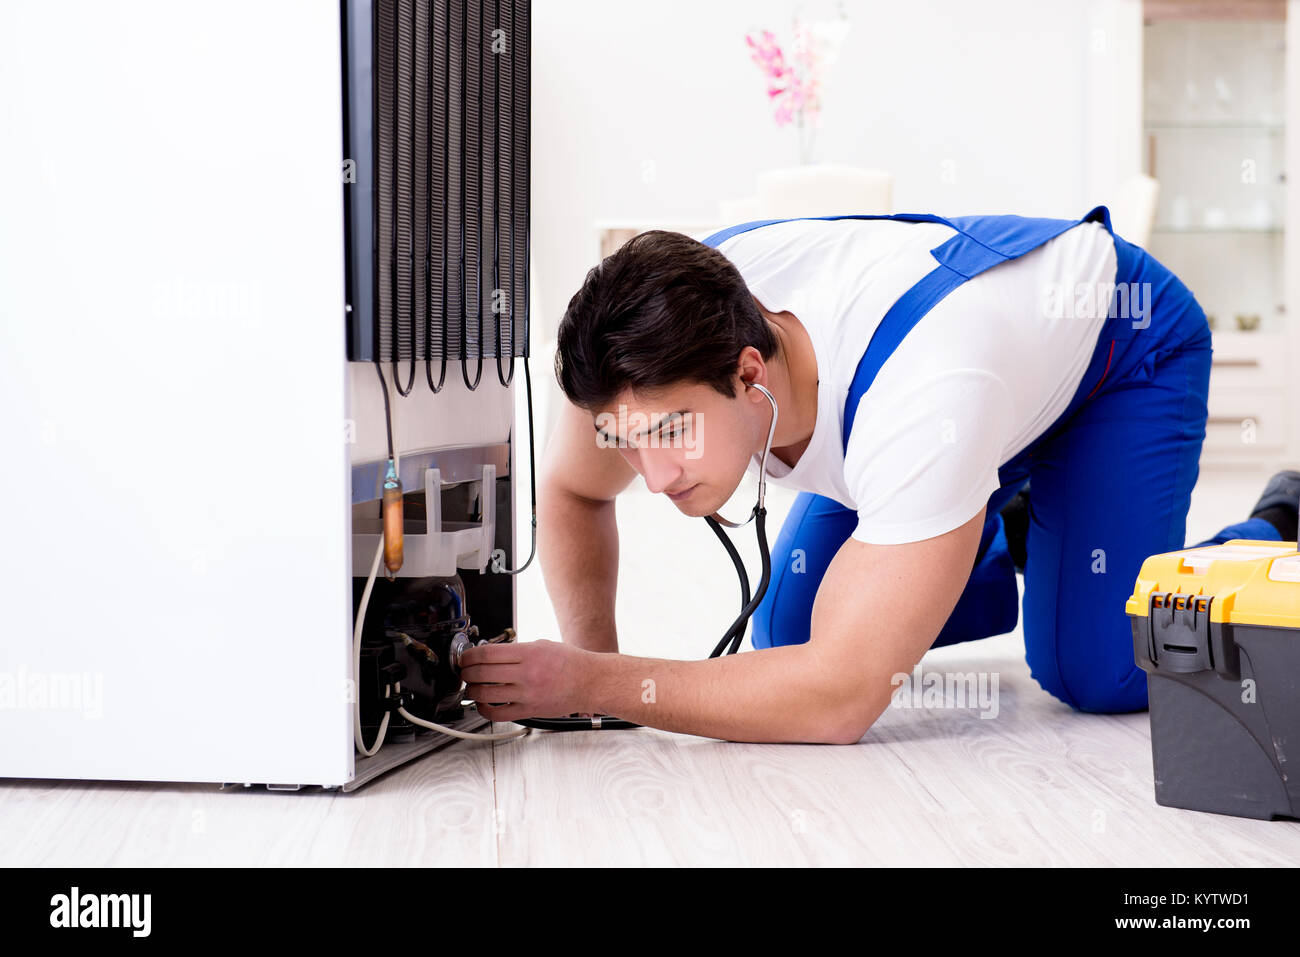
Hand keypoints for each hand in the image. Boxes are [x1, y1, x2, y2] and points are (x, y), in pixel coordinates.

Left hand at [458, 639, 593, 722]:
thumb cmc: (570, 663)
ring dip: (472, 690)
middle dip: (466, 672)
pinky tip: (483, 703)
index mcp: (528, 654)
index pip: (487, 654)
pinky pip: (498, 713)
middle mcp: (526, 674)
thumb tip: (492, 654)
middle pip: (482, 673)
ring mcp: (527, 694)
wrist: (590, 682)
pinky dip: (484, 709)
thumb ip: (518, 650)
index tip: (465, 658)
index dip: (469, 656)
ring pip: (486, 694)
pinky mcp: (529, 710)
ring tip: (471, 687)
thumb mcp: (543, 645)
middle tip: (464, 671)